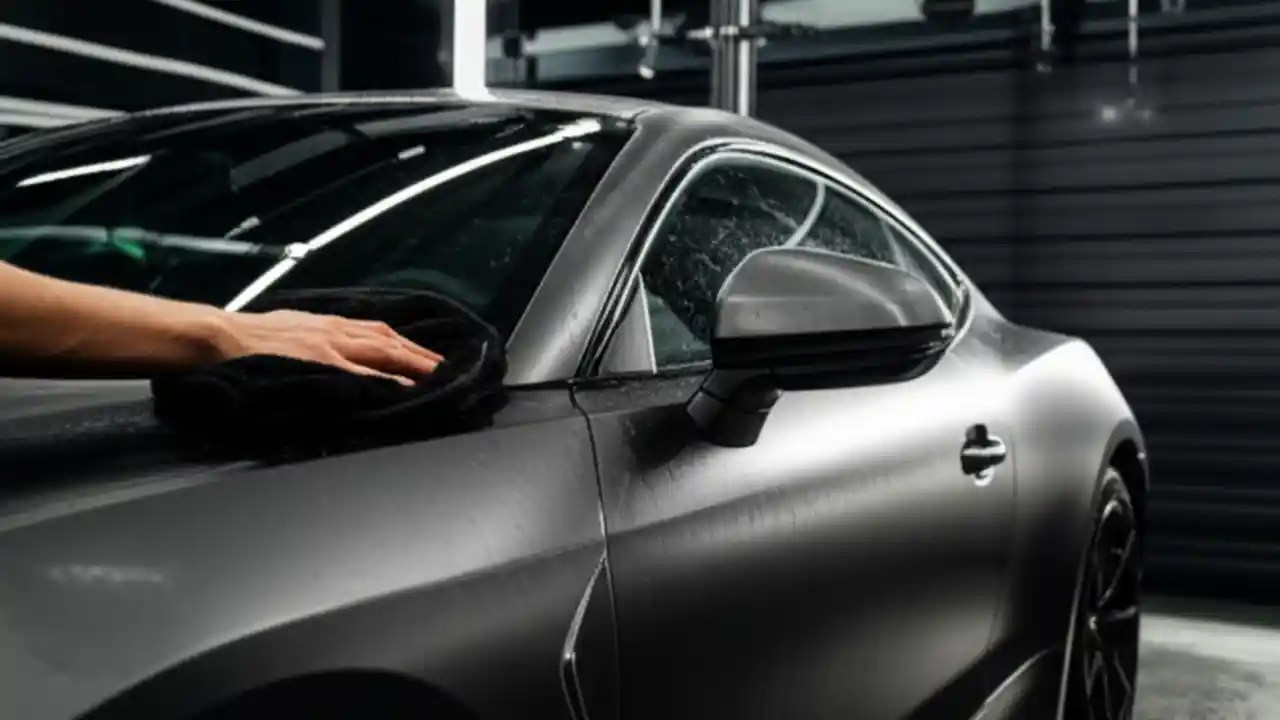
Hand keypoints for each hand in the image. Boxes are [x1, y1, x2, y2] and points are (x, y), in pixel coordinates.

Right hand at [214, 310, 442, 385]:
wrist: (221, 336)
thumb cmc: (249, 338)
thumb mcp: (291, 328)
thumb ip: (316, 338)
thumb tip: (333, 350)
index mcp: (328, 323)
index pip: (378, 330)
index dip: (406, 343)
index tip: (427, 354)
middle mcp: (335, 330)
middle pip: (389, 340)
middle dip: (420, 354)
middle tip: (448, 367)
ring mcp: (330, 346)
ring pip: (383, 351)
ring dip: (414, 363)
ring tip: (439, 376)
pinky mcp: (320, 362)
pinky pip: (362, 371)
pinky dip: (387, 378)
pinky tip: (406, 387)